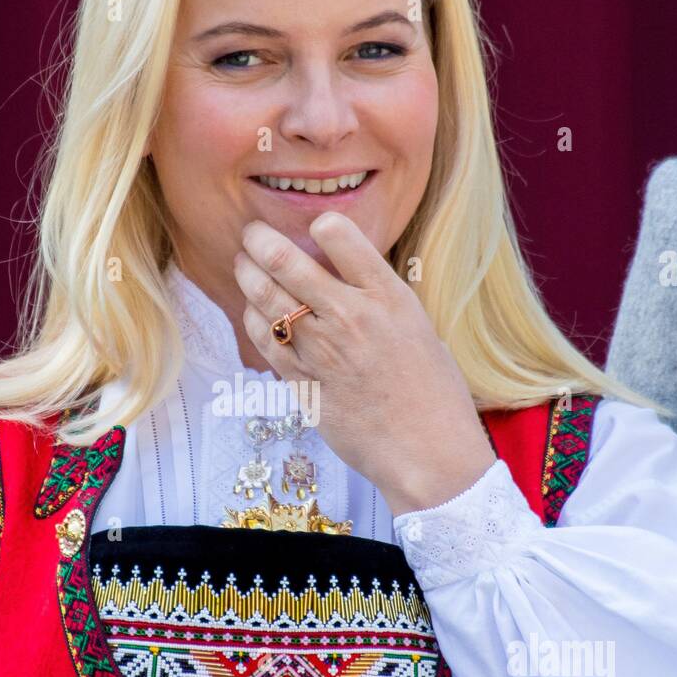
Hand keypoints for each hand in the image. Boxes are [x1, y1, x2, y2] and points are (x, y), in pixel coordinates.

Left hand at [232, 211, 496, 514]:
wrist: (429, 452)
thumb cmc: (433, 392)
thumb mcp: (419, 328)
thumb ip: (380, 299)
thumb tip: (347, 277)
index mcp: (389, 297)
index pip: (340, 235)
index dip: (321, 224)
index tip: (314, 226)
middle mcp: (351, 317)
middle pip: (287, 262)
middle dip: (260, 240)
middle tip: (252, 234)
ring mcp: (323, 351)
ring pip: (266, 298)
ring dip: (247, 275)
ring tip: (243, 265)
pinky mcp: (303, 383)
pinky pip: (264, 340)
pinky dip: (253, 319)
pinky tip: (254, 312)